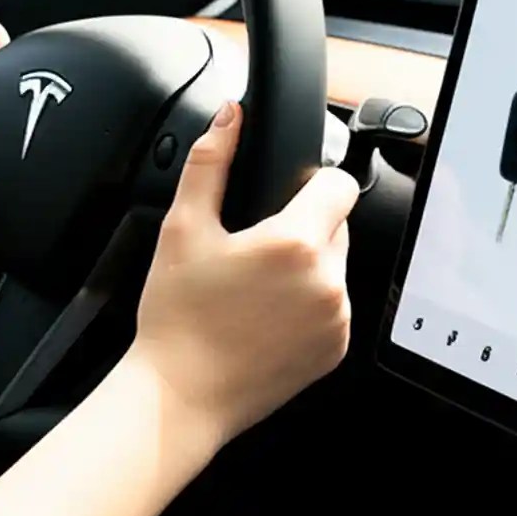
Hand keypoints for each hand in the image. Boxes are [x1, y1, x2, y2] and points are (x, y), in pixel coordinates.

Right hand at [126, 102, 359, 444]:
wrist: (179, 398)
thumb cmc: (177, 319)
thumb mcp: (183, 228)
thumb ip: (210, 162)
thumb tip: (230, 117)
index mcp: (296, 243)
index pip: (339, 184)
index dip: (312, 182)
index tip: (284, 196)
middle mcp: (328, 281)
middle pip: (337, 225)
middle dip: (303, 226)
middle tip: (253, 249)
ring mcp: (336, 320)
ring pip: (337, 266)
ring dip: (308, 266)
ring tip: (256, 287)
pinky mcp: (335, 350)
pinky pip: (334, 307)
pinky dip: (310, 304)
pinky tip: (265, 315)